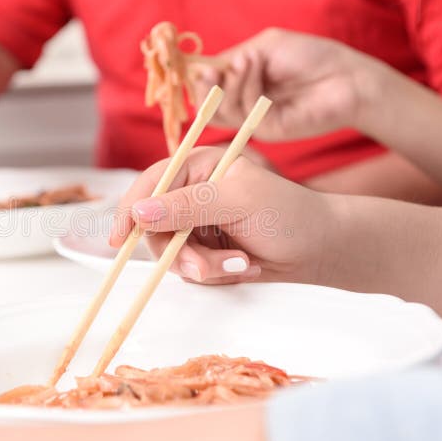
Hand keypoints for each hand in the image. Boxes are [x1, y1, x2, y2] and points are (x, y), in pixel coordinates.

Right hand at [109, 147, 339, 284]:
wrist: (321, 249)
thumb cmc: (289, 214)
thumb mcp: (238, 202)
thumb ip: (188, 206)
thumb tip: (140, 211)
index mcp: (198, 166)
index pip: (150, 184)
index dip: (130, 210)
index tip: (120, 240)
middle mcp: (193, 193)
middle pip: (154, 227)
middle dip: (180, 252)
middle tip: (204, 267)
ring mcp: (199, 224)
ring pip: (172, 254)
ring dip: (204, 266)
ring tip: (240, 264)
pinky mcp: (207, 250)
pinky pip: (190, 269)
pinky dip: (215, 274)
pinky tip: (243, 266)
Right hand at [193, 28, 382, 141]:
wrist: (345, 76)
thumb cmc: (309, 57)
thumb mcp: (264, 47)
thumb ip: (233, 58)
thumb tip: (201, 70)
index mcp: (242, 84)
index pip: (208, 89)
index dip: (197, 80)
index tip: (195, 66)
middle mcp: (245, 104)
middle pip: (208, 107)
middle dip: (204, 89)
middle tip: (208, 73)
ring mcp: (255, 120)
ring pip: (222, 112)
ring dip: (228, 84)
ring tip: (246, 63)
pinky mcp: (268, 130)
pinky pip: (245, 113)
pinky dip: (247, 88)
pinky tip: (256, 69)